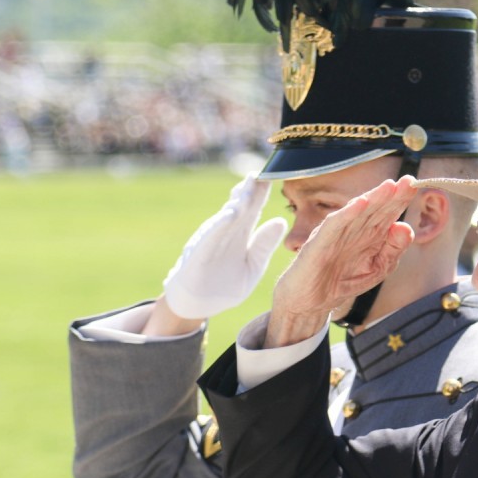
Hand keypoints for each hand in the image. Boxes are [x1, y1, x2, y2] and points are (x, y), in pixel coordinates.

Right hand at [161, 174, 287, 319]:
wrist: (197, 305)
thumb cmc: (226, 285)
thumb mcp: (252, 266)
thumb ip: (264, 245)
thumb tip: (281, 220)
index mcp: (240, 234)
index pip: (253, 208)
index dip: (261, 193)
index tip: (274, 175)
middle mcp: (225, 233)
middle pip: (239, 207)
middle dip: (249, 190)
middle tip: (261, 172)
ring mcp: (210, 241)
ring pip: (226, 217)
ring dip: (237, 202)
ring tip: (249, 187)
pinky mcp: (199, 255)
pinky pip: (210, 237)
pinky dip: (219, 225)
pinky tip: (230, 214)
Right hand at [266, 177, 417, 346]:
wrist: (310, 303)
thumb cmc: (343, 281)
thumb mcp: (378, 268)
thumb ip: (393, 249)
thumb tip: (406, 226)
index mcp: (369, 233)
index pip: (387, 212)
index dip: (400, 199)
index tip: (415, 185)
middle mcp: (353, 229)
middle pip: (375, 208)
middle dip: (391, 195)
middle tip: (408, 181)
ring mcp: (336, 234)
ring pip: (357, 212)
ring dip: (373, 198)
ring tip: (389, 186)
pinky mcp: (319, 243)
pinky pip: (334, 226)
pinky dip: (347, 214)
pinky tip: (361, 204)